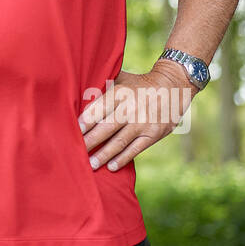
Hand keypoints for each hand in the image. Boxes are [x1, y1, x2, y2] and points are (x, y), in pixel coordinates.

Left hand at [77, 62, 195, 171]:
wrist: (172, 87)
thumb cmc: (137, 84)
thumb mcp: (121, 79)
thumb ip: (101, 84)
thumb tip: (77, 91)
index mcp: (120, 93)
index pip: (99, 109)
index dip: (85, 121)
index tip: (72, 131)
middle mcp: (131, 108)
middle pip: (106, 128)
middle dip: (90, 141)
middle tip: (75, 151)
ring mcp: (142, 123)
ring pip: (119, 142)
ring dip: (104, 155)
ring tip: (91, 164)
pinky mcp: (153, 134)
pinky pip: (135, 149)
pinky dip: (123, 159)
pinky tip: (111, 167)